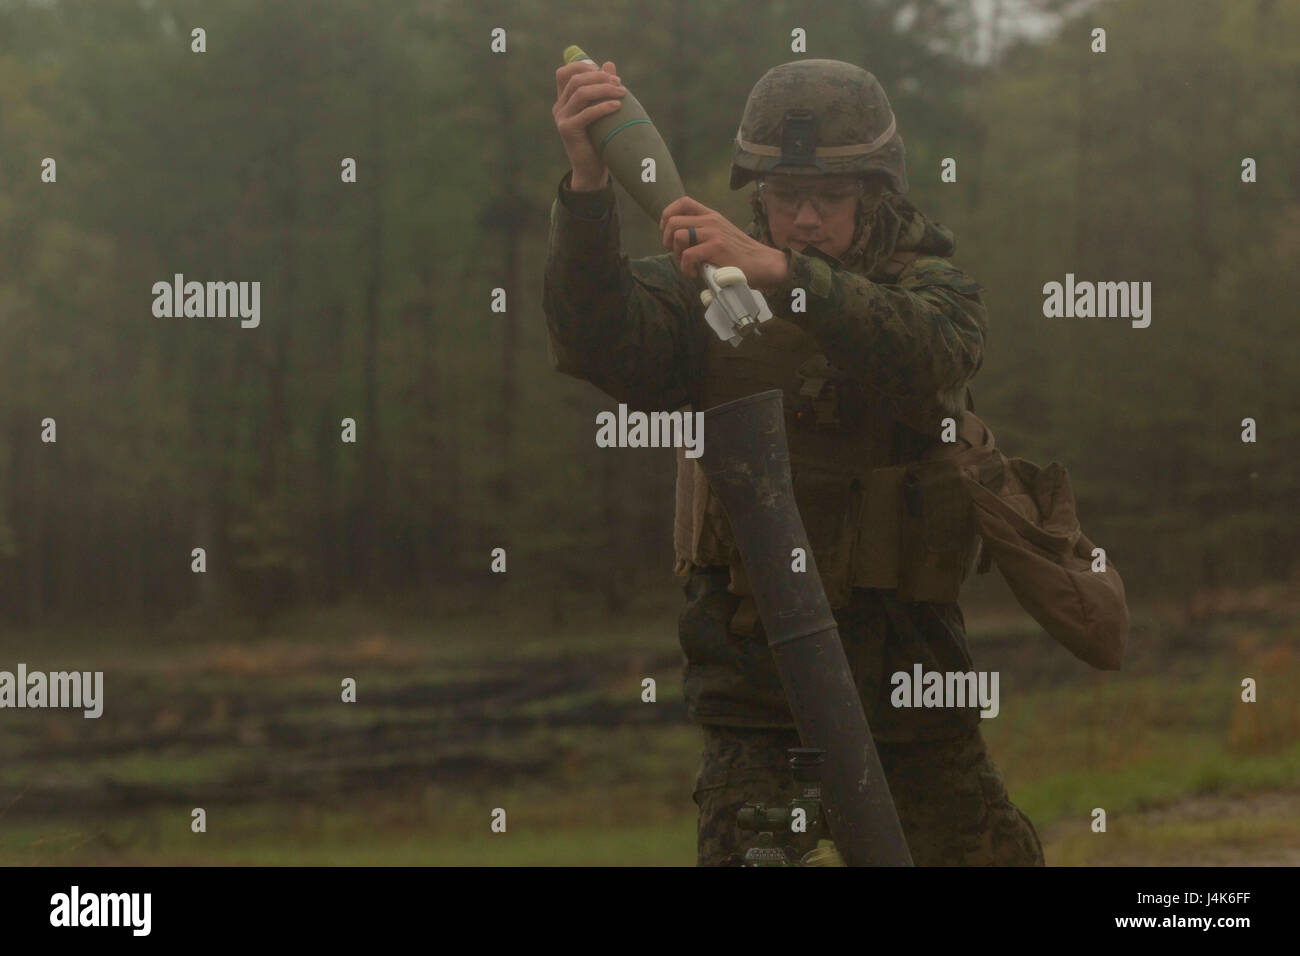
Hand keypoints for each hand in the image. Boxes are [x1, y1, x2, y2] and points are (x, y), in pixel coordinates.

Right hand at [552, 59, 627, 188]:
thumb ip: (602, 88)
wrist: (591, 169)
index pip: (564, 73)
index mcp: (564, 100)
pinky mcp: (567, 130)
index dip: (582, 66)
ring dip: (604, 90)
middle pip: (576, 80)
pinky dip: (603, 107)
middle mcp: (559, 107)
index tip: (602, 71)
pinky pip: (586, 113)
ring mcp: (561, 118)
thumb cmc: (598, 138)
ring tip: (622, 93)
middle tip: (619, 83)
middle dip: (600, 78)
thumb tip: (609, 64)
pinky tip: (617, 106)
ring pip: (581, 93)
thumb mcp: (601, 110)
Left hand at [659, 196, 789, 291]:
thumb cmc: (740, 255)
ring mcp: (713, 233)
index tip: (668, 232)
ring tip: (687, 264)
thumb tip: (679, 242)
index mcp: (711, 215)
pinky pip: (688, 255)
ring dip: (676, 253)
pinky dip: (686, 267)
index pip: (683, 202)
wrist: (763, 263)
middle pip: (673, 221)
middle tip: (677, 253)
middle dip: (667, 240)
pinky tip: (694, 272)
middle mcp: (711, 220)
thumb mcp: (721, 235)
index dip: (668, 215)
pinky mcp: (716, 248)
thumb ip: (703, 233)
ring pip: (678, 235)